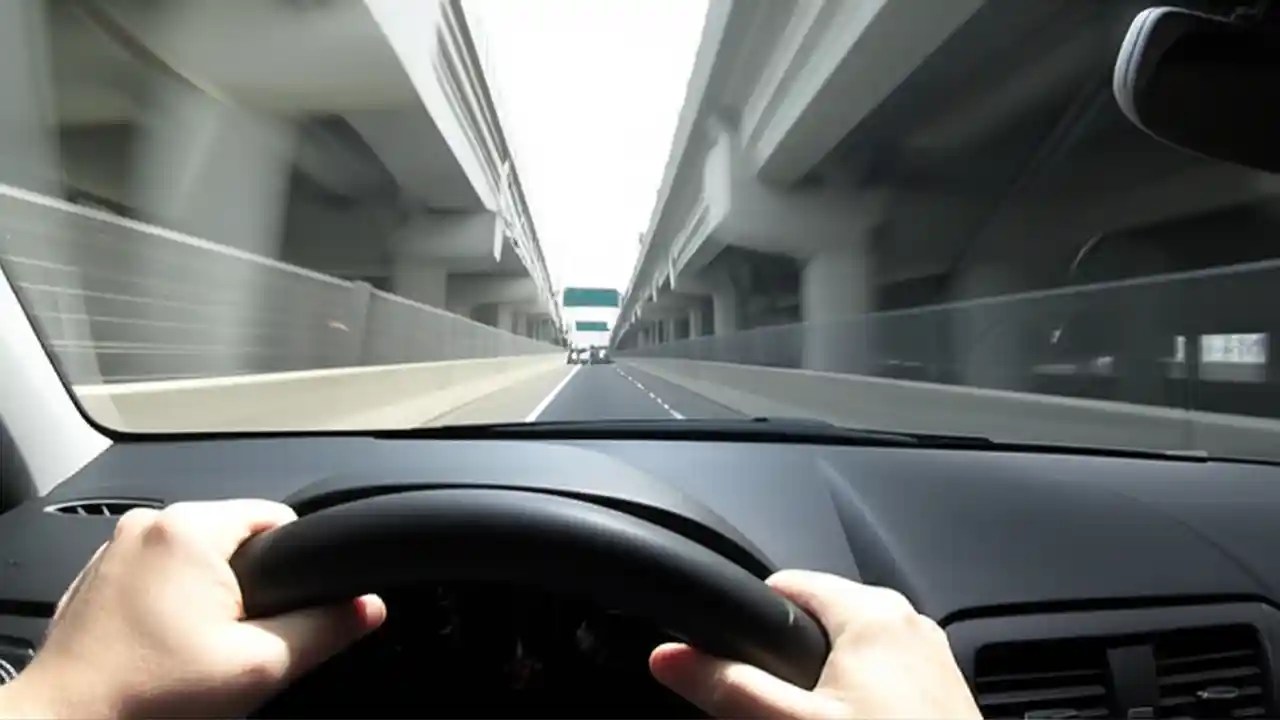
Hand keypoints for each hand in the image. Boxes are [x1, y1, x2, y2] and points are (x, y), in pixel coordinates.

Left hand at [0, 500, 385, 718]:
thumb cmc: (147, 698)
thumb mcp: (258, 667)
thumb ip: (325, 629)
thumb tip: (369, 607)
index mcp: (190, 529)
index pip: (278, 518)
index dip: (294, 567)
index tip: (280, 612)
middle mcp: (149, 525)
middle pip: (237, 539)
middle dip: (248, 588)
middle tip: (233, 644)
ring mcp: (116, 549)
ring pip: (198, 560)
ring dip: (210, 598)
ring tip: (194, 651)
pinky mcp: (98, 577)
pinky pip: (160, 576)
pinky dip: (173, 606)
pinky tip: (165, 650)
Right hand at [649, 570, 980, 718]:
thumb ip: (730, 687)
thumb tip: (669, 656)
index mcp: (872, 612)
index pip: (785, 587)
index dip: (751, 626)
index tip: (736, 665)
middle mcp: (908, 623)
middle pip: (817, 624)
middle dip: (789, 665)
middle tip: (781, 715)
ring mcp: (931, 659)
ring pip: (850, 656)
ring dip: (823, 689)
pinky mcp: (943, 695)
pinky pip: (882, 682)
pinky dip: (859, 704)